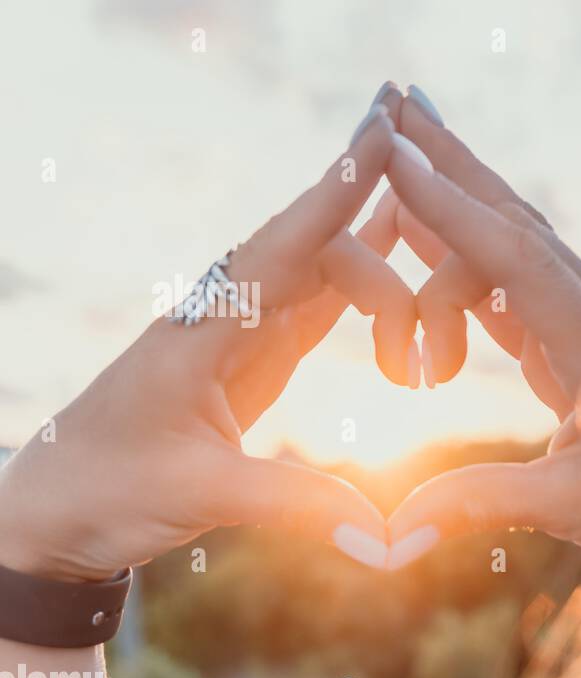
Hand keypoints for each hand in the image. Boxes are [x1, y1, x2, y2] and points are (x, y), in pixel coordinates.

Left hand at [0, 87, 415, 581]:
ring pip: (316, 275)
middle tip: (425, 343)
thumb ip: (296, 503)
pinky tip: (384, 274)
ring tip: (423, 220)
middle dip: (382, 271)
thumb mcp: (199, 494)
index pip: (283, 248)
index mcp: (203, 331)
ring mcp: (236, 338)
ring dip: (372, 260)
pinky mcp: (248, 364)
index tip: (383, 136)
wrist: (55, 512)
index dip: (336, 194)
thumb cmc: (106, 492)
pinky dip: (357, 292)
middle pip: (316, 257)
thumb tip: (384, 537)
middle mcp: (222, 319)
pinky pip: (312, 310)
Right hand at [382, 95, 580, 575]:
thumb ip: (488, 501)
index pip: (514, 256)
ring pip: (514, 250)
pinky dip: (468, 267)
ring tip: (402, 157)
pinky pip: (516, 293)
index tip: (394, 153)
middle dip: (453, 162)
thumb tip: (398, 525)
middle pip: (515, 223)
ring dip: (457, 205)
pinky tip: (438, 252)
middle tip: (394, 100)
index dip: (450, 207)